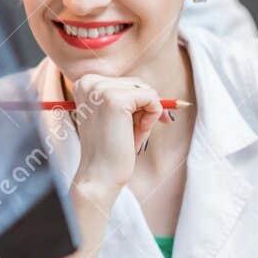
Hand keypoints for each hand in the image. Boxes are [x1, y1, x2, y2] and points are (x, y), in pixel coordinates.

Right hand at [69, 73, 163, 197]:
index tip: (134, 124)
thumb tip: (172, 100)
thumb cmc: (111, 149)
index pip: (126, 82)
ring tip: (132, 134)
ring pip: (146, 90)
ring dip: (147, 114)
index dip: (138, 104)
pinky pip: (152, 98)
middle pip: (137, 84)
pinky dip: (153, 117)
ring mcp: (101, 89)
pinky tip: (138, 133)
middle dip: (144, 110)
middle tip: (132, 133)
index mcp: (85, 83)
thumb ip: (132, 99)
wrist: (99, 176)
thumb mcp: (117, 116)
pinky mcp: (116, 99)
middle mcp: (90, 82)